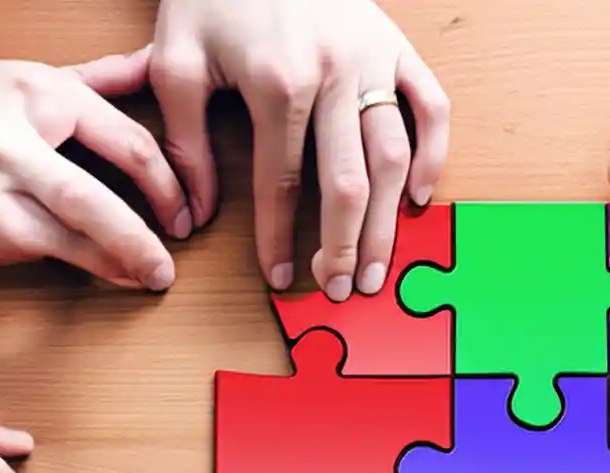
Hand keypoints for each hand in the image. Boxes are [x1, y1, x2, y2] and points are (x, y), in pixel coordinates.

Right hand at [0, 49, 188, 290]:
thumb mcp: (46, 78)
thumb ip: (109, 79)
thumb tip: (162, 65)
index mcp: (37, 97)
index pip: (124, 145)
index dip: (165, 188)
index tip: (185, 219)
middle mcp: (2, 146)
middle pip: (82, 202)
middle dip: (132, 242)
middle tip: (164, 273)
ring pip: (58, 242)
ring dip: (106, 265)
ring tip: (139, 276)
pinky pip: (30, 255)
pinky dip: (60, 261)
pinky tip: (76, 258)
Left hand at [150, 0, 449, 300]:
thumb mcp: (177, 58)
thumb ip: (186, 141)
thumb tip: (194, 216)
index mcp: (277, 82)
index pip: (282, 184)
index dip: (279, 239)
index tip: (282, 279)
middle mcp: (334, 74)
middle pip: (347, 182)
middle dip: (344, 245)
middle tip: (342, 288)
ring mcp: (372, 60)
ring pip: (392, 156)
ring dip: (388, 220)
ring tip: (378, 265)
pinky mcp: (397, 47)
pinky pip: (431, 106)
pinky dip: (432, 152)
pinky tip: (417, 196)